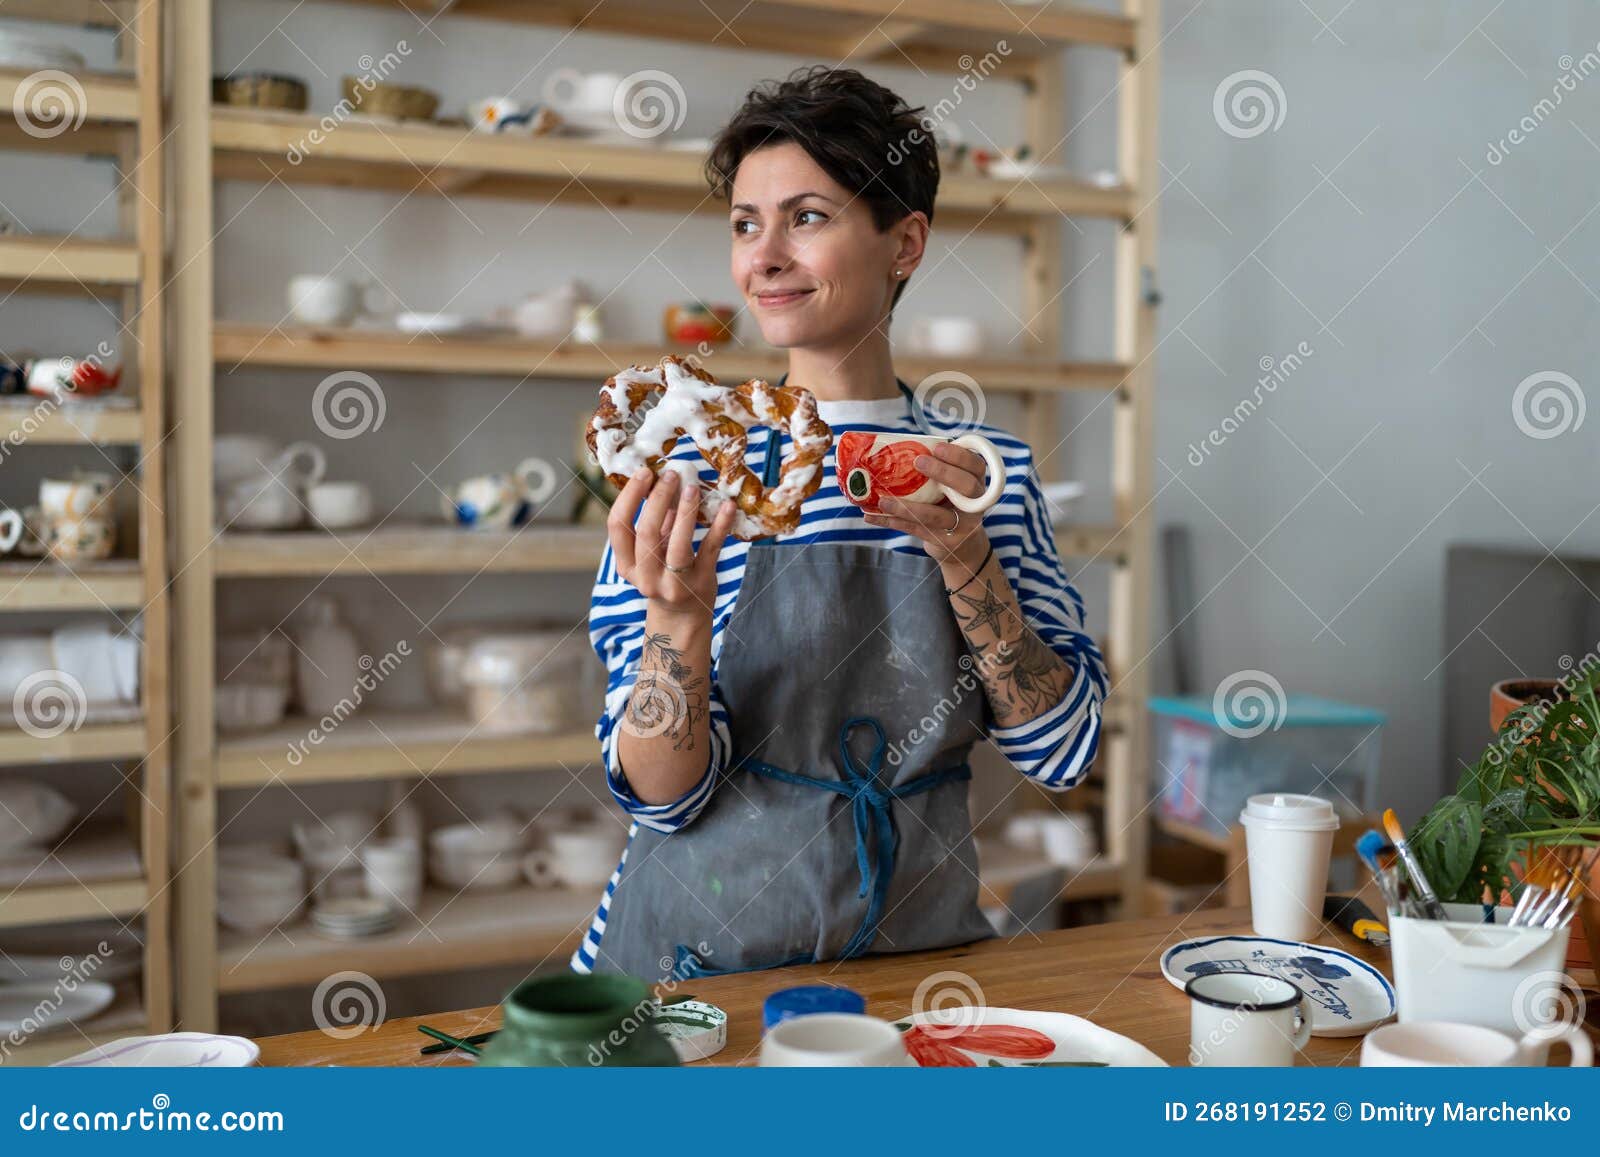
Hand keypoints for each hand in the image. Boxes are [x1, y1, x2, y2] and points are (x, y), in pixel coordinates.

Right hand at [607, 466, 735, 623]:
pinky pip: (710, 550)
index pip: (618, 526)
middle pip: (646, 532)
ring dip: (685, 512)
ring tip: (692, 487)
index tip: (645, 473)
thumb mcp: (652, 551)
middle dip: (657, 499)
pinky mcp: (701, 582)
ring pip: (677, 544)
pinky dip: (720, 526)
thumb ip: (655, 520)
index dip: (629, 496)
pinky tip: (727, 507)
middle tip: (671, 475)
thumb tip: (662, 479)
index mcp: (627, 565)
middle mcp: (646, 577)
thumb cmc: (665, 573)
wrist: (683, 615)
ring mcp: (674, 583)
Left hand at [862, 442, 991, 573]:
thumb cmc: (950, 507)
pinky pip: (915, 530)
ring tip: (882, 501)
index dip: (959, 456)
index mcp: (976, 484)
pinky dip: (892, 522)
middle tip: (918, 462)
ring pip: (934, 515)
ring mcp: (962, 525)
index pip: (975, 466)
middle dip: (942, 472)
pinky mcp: (945, 542)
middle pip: (966, 486)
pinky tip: (872, 517)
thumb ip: (936, 472)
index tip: (937, 447)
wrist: (963, 548)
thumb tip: (896, 448)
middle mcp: (974, 504)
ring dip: (905, 507)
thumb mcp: (952, 489)